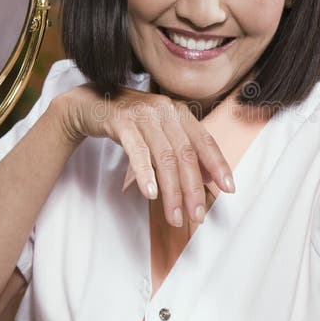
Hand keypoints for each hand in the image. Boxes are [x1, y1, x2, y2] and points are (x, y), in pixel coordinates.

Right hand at [58, 85, 234, 227]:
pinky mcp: (120, 121)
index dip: (218, 164)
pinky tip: (151, 194)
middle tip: (196, 216)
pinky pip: (137, 151)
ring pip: (164, 157)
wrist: (90, 104)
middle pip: (185, 154)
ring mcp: (143, 114)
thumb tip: (206, 178)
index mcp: (178, 112)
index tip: (229, 188)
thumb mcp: (159, 131)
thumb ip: (180, 149)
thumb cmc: (129, 122)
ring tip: (174, 216)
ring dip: (171, 191)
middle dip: (193, 188)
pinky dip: (145, 174)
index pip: (204, 140)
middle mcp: (164, 110)